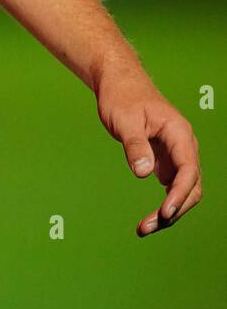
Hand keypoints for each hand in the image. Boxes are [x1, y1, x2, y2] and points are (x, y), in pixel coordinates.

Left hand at [95, 68, 202, 236]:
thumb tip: (144, 173)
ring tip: (145, 227)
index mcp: (178, 133)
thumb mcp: (124, 119)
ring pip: (183, 190)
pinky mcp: (165, 159)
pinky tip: (150, 217)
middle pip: (190, 186)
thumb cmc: (121, 96)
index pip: (188, 170)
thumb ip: (135, 145)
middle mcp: (183, 145)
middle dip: (173, 210)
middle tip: (146, 227)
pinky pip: (172, 186)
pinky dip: (164, 203)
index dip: (179, 194)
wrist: (118, 81)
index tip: (164, 212)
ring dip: (169, 211)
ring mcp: (176, 153)